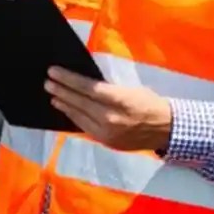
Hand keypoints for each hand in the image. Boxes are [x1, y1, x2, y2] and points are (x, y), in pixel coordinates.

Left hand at [44, 66, 172, 152]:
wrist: (166, 129)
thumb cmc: (149, 103)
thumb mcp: (131, 89)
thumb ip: (108, 88)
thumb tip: (85, 83)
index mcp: (120, 100)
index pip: (87, 88)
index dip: (68, 79)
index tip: (54, 72)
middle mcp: (111, 118)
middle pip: (80, 102)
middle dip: (61, 91)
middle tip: (48, 82)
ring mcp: (107, 133)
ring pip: (79, 116)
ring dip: (64, 105)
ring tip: (53, 95)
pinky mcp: (106, 142)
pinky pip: (85, 127)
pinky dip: (74, 117)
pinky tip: (66, 109)